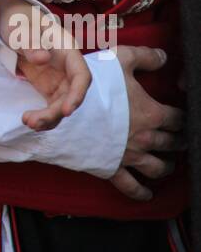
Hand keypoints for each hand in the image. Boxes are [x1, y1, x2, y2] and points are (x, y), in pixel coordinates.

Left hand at [0, 0, 90, 130]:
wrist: (15, 27)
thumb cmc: (21, 24)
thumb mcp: (21, 30)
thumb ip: (31, 42)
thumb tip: (43, 59)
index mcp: (69, 51)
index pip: (82, 76)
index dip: (77, 95)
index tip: (67, 110)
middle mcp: (68, 69)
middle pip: (71, 96)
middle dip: (55, 112)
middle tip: (33, 122)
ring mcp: (60, 81)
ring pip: (61, 105)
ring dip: (48, 118)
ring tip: (27, 122)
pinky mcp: (50, 89)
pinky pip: (51, 107)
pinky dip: (43, 117)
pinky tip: (28, 121)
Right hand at [109, 44, 184, 201]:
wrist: (67, 109)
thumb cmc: (96, 84)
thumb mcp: (121, 60)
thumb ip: (146, 57)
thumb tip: (164, 57)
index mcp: (152, 114)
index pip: (178, 118)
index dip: (183, 117)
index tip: (184, 116)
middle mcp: (145, 138)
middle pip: (171, 143)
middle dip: (179, 141)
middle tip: (182, 140)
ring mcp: (130, 156)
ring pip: (157, 167)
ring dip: (167, 166)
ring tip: (170, 164)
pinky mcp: (113, 167)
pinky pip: (132, 186)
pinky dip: (142, 192)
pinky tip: (149, 194)